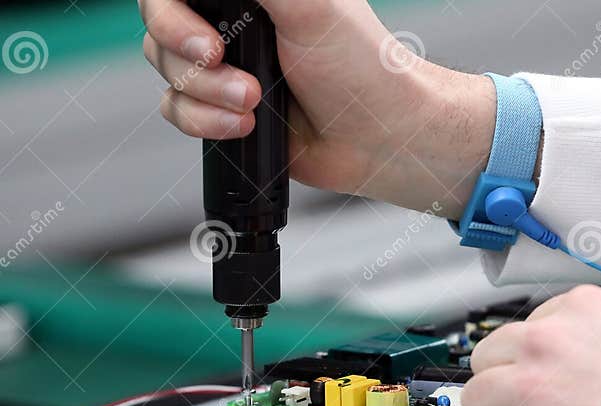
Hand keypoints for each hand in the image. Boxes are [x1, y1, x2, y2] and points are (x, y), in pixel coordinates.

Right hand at [138, 0, 494, 213]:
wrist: (381, 137)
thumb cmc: (361, 67)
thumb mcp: (309, 2)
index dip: (169, 12)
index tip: (200, 37)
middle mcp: (234, 25)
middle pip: (160, 29)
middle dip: (187, 55)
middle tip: (220, 61)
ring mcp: (228, 70)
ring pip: (169, 75)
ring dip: (205, 95)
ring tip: (254, 102)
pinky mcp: (227, 114)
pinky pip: (181, 114)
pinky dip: (207, 123)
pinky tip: (246, 126)